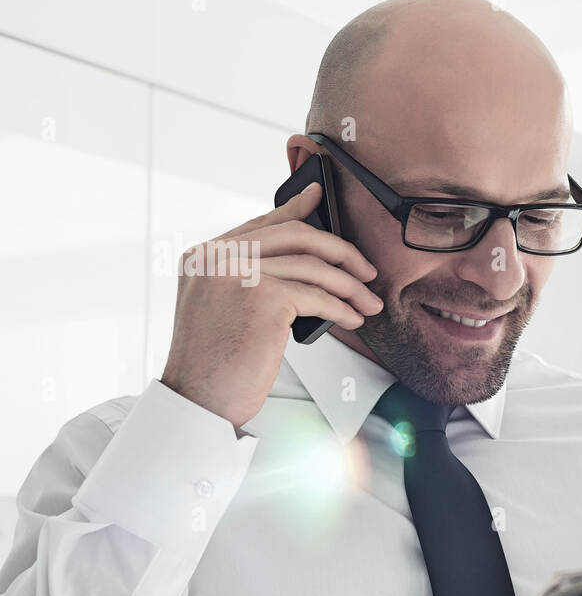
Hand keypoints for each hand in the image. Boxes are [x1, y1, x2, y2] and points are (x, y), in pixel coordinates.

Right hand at [160, 181, 384, 428]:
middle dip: (341, 250)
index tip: (320, 197)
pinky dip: (342, 308)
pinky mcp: (264, 297)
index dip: (296, 208)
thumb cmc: (216, 363)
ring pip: (313, 266)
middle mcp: (218, 256)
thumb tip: (305, 261)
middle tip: (367, 271)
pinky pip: (318, 295)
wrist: (198, 398)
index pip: (262, 223)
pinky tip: (354, 319)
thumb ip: (251, 277)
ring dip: (350, 287)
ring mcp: (239, 273)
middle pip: (295, 235)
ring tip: (369, 303)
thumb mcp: (225, 308)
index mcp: (204, 255)